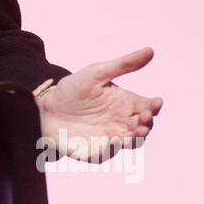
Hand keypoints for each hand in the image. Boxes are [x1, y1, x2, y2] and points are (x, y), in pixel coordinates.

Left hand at [36, 46, 164, 162]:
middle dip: (147, 123)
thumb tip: (150, 50)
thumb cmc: (74, 89)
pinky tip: (113, 140)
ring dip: (137, 138)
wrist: (47, 107)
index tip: (156, 102)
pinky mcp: (96, 150)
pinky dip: (112, 148)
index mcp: (126, 103)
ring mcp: (111, 138)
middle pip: (144, 126)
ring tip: (137, 132)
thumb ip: (123, 64)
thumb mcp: (98, 73)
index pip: (148, 106)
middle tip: (145, 117)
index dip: (155, 106)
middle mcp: (122, 122)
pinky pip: (107, 153)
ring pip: (132, 142)